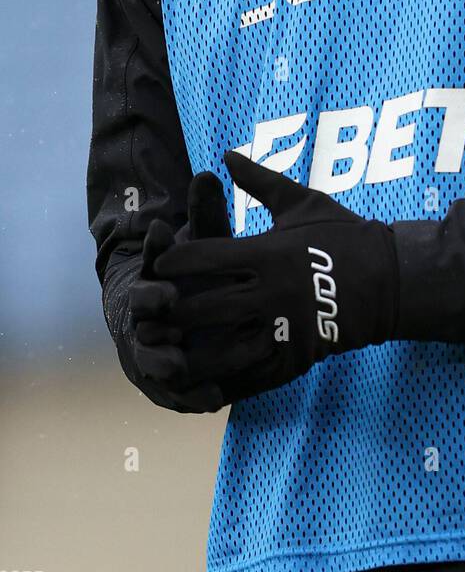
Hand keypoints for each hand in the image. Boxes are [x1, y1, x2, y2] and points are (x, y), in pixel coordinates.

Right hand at [127, 175, 230, 410]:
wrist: (179, 315)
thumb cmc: (196, 273)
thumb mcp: (203, 243)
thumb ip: (205, 214)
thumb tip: (209, 172)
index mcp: (154, 279)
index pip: (150, 267)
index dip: (155, 258)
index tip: (163, 248)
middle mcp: (148, 314)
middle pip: (145, 312)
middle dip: (153, 307)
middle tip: (167, 304)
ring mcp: (154, 347)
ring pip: (155, 356)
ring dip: (165, 359)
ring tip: (180, 364)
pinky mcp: (170, 380)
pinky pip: (179, 391)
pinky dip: (192, 396)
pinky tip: (212, 399)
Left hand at [147, 149, 398, 401]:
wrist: (393, 278)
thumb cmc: (345, 233)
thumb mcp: (302, 202)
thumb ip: (260, 181)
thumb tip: (227, 154)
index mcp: (268, 252)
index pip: (205, 257)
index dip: (175, 260)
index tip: (158, 263)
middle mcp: (271, 291)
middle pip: (205, 305)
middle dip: (172, 310)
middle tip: (149, 311)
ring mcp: (284, 327)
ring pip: (222, 349)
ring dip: (191, 354)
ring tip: (165, 354)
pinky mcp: (298, 355)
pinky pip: (254, 374)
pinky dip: (227, 380)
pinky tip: (207, 383)